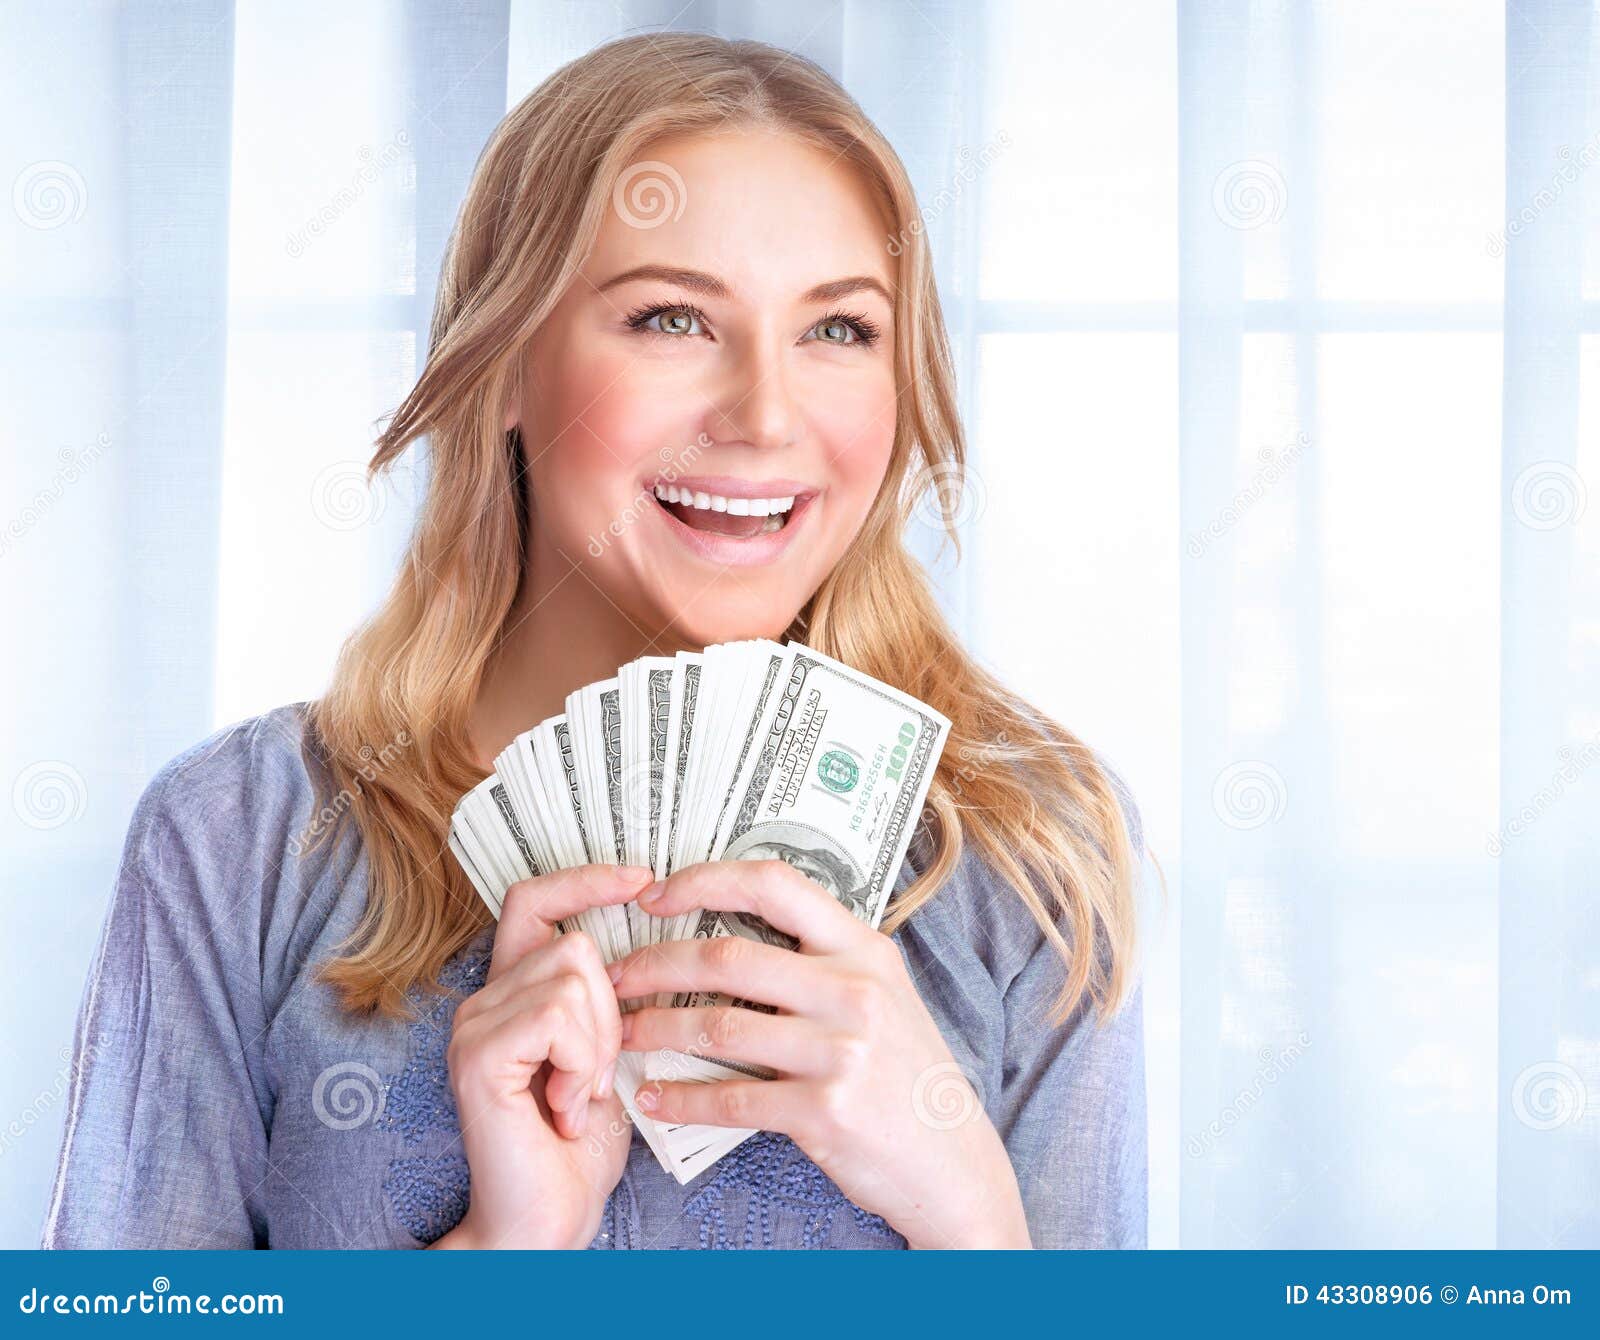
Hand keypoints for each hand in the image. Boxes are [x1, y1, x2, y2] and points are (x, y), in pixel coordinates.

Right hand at [431, 863, 653, 1249]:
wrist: (546, 1223)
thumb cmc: (580, 1149)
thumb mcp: (607, 1054)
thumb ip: (607, 999)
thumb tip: (652, 943)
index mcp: (512, 994)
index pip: (534, 901)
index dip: (585, 879)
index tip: (642, 878)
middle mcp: (482, 1001)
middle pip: (575, 945)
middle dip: (612, 1010)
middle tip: (595, 1075)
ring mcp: (473, 1026)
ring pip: (573, 977)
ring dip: (599, 1043)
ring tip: (578, 1095)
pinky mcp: (479, 1055)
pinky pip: (558, 1016)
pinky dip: (581, 1062)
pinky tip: (565, 1108)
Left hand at [606, 860, 1031, 1248]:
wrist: (952, 1164)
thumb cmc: (906, 1075)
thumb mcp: (882, 995)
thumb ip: (823, 960)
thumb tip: (734, 933)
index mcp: (864, 948)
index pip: (774, 885)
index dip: (704, 880)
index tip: (655, 894)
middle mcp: (855, 990)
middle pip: (728, 957)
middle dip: (655, 964)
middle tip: (615, 977)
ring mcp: (841, 1051)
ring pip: (718, 1026)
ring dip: (656, 1030)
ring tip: (620, 1036)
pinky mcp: (825, 1111)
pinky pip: (731, 1098)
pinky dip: (681, 1098)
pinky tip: (652, 1097)